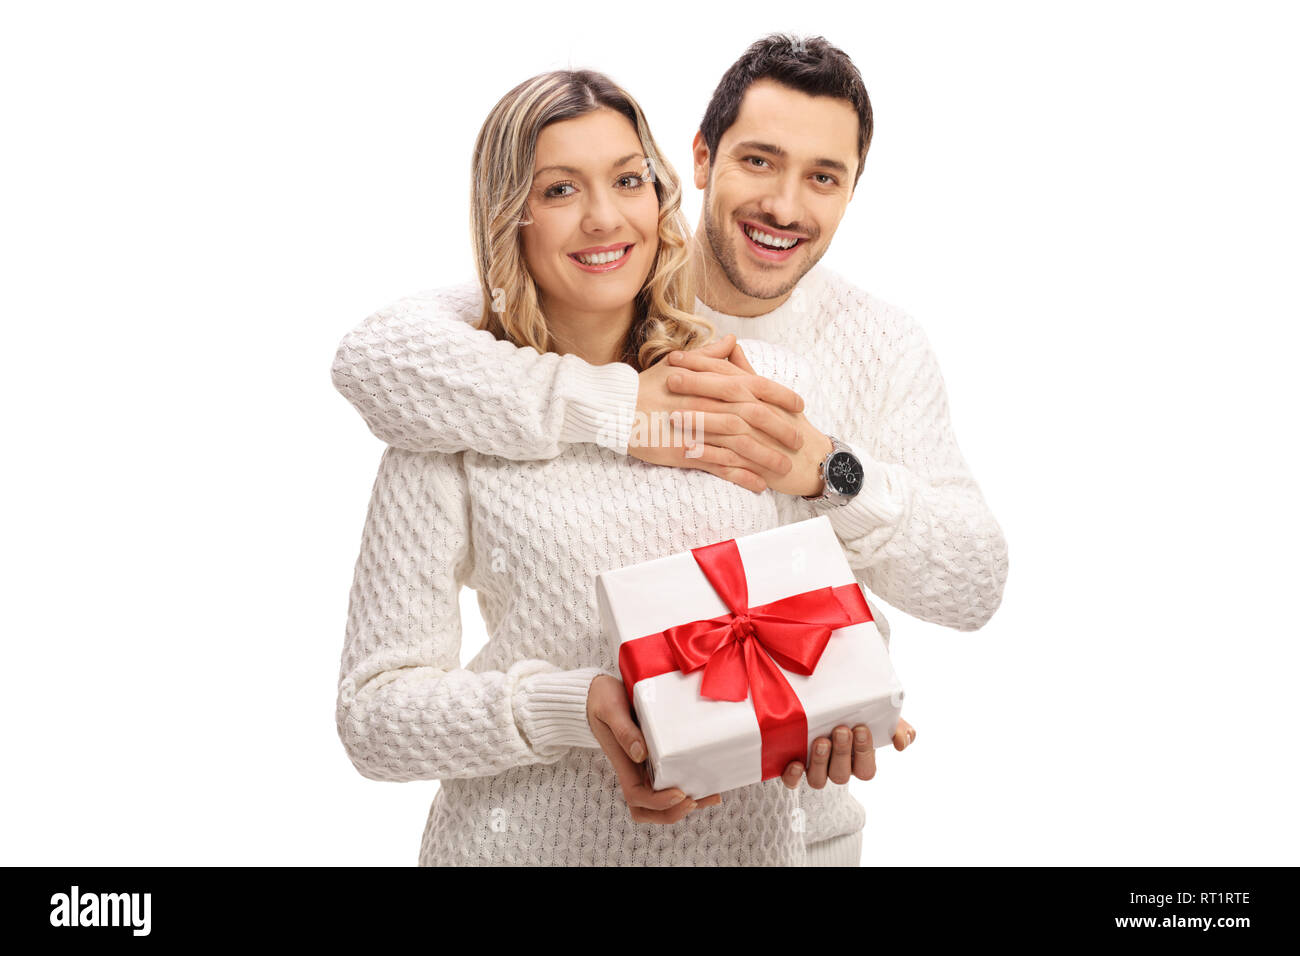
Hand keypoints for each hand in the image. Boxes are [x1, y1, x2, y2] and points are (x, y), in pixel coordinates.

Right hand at [586, 675, 722, 822]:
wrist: (597, 691)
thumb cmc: (601, 700)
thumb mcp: (610, 710)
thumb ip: (623, 731)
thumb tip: (640, 754)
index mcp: (622, 764)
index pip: (637, 797)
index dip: (659, 803)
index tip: (679, 794)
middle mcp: (634, 770)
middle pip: (650, 808)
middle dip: (674, 812)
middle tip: (697, 800)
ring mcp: (645, 766)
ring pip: (663, 798)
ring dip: (686, 805)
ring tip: (711, 797)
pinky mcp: (655, 756)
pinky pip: (670, 779)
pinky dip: (689, 786)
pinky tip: (707, 781)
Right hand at [630, 333, 805, 493]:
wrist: (615, 408)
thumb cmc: (646, 386)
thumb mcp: (678, 364)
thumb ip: (708, 355)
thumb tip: (731, 340)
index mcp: (709, 382)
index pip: (754, 386)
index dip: (780, 395)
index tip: (799, 404)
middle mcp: (708, 404)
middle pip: (755, 416)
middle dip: (780, 429)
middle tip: (799, 440)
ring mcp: (698, 430)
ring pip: (741, 443)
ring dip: (766, 456)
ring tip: (785, 468)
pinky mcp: (686, 453)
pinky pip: (720, 466)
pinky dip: (741, 476)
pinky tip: (758, 485)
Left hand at [780, 719, 916, 789]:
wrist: (822, 703)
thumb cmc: (854, 712)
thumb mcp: (878, 716)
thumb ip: (897, 727)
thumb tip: (902, 742)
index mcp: (859, 761)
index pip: (866, 769)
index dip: (865, 752)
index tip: (862, 728)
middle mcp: (837, 769)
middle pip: (842, 775)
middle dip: (843, 753)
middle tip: (842, 730)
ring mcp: (815, 769)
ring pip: (819, 780)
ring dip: (821, 762)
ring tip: (821, 740)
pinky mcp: (793, 767)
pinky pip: (792, 782)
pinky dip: (793, 776)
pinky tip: (795, 762)